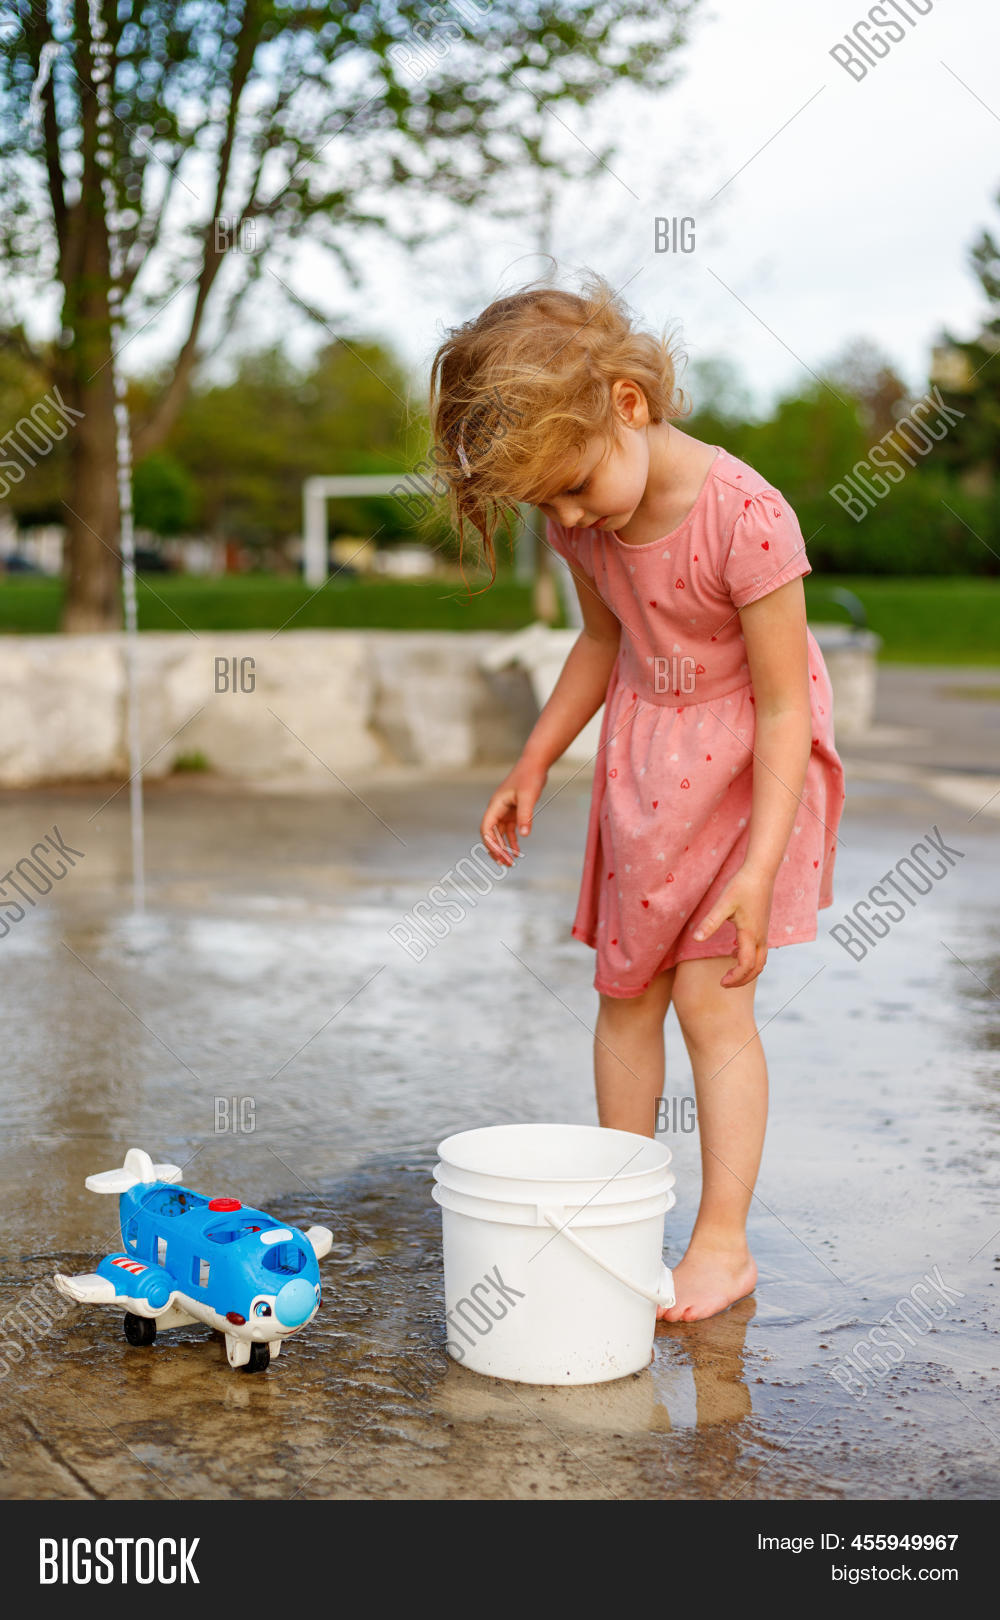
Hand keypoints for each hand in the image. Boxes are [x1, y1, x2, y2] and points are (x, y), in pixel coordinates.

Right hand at [480, 756, 548, 866]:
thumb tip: (523, 835)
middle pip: (492, 834)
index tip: (499, 855)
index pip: (486, 828)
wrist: (535, 764)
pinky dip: (512, 840)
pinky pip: (510, 830)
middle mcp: (497, 809)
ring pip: (500, 834)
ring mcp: (505, 811)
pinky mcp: (513, 811)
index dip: (490, 843)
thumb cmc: (529, 777)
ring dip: (504, 847)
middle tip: (506, 864)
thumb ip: (525, 816)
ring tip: (510, 862)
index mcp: (495, 805)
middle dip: (497, 850)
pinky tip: (517, 850)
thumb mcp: (528, 797)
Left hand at [692, 865, 774, 986]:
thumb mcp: (723, 904)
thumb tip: (696, 939)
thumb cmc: (742, 886)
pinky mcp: (763, 927)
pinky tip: (735, 952)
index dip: (735, 978)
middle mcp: (760, 937)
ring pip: (761, 961)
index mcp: (750, 935)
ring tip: (731, 974)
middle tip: (725, 984)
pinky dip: (750, 959)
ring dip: (748, 971)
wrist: (760, 872)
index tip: (721, 983)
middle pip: (757, 968)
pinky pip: (760, 951)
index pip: (746, 966)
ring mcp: (764, 933)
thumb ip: (710, 923)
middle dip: (742, 980)